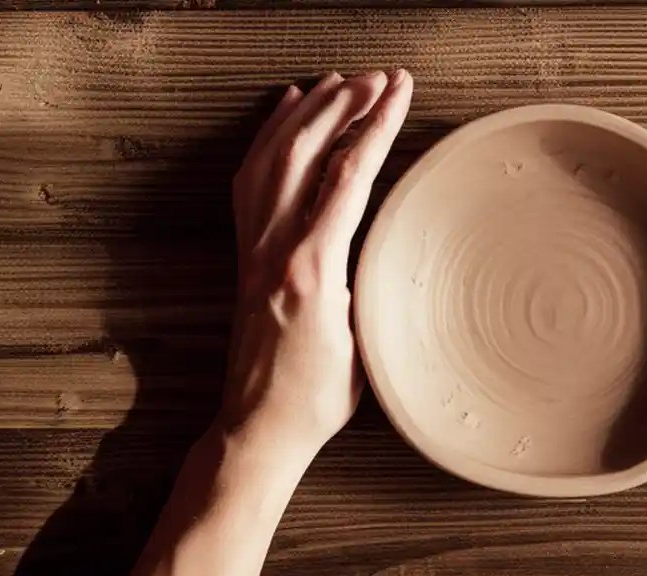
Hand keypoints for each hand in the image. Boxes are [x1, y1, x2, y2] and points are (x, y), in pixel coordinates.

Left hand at [218, 70, 412, 459]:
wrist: (258, 427)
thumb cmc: (317, 399)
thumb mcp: (364, 343)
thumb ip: (368, 283)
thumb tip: (387, 237)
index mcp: (312, 270)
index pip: (348, 178)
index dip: (376, 127)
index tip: (400, 91)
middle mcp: (275, 249)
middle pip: (307, 153)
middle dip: (345, 104)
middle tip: (381, 76)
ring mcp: (254, 249)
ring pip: (273, 159)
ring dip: (308, 112)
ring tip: (340, 81)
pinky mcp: (246, 256)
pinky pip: (252, 181)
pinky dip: (269, 140)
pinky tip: (287, 115)